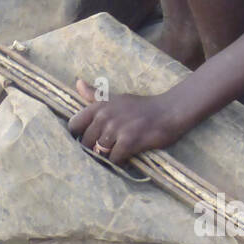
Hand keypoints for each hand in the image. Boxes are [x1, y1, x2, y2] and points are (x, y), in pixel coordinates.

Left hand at [68, 78, 190, 161]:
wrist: (170, 111)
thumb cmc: (141, 106)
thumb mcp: (116, 97)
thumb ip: (95, 94)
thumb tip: (78, 82)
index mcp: (99, 106)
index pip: (74, 125)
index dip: (77, 135)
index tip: (87, 140)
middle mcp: (105, 116)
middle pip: (85, 142)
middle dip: (93, 149)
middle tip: (105, 151)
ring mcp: (116, 129)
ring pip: (99, 152)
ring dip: (106, 157)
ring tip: (115, 155)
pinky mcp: (129, 141)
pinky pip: (114, 159)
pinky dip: (119, 162)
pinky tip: (126, 158)